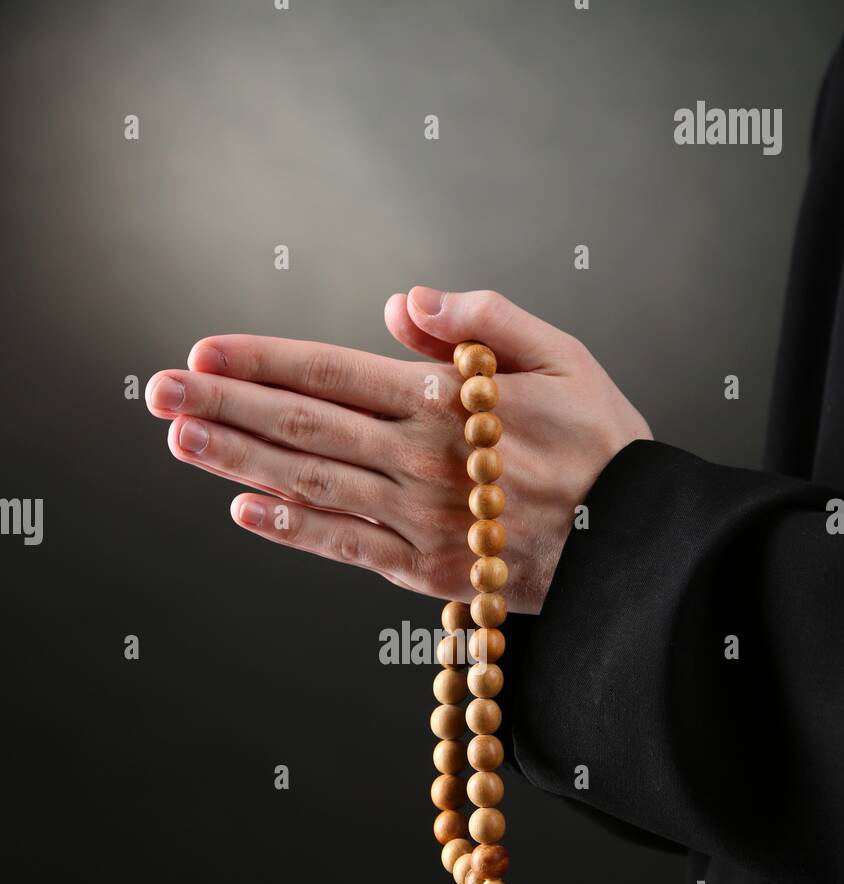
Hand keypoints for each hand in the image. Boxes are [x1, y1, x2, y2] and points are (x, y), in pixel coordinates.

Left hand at [145, 288, 651, 613]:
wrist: (636, 544)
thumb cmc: (603, 444)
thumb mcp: (561, 353)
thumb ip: (481, 318)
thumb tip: (400, 304)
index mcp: (446, 402)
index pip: (332, 372)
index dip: (261, 361)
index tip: (204, 353)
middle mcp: (418, 461)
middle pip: (303, 426)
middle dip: (224, 407)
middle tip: (159, 392)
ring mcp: (415, 520)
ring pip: (310, 483)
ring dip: (237, 460)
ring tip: (180, 440)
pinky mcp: (422, 572)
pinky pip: (343, 547)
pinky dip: (291, 528)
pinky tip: (244, 507)